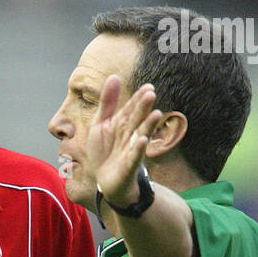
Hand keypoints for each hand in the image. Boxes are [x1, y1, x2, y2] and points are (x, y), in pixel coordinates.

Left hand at [87, 75, 161, 209]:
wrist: (105, 180)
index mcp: (122, 123)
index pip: (131, 108)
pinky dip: (137, 149)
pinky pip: (134, 156)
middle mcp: (129, 134)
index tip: (148, 87)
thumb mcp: (101, 124)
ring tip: (156, 114)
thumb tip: (114, 76)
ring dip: (148, 126)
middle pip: (137, 119)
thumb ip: (108, 103)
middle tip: (151, 94)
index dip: (138, 98)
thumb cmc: (105, 151)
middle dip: (143, 108)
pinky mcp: (128, 166)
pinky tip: (142, 141)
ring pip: (140, 135)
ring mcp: (130, 149)